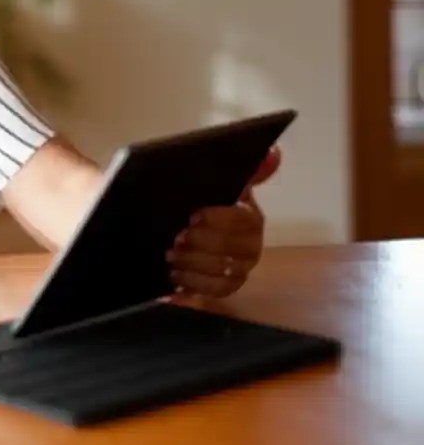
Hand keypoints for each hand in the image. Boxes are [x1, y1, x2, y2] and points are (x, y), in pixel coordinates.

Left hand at [167, 146, 281, 297]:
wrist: (183, 228)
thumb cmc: (203, 205)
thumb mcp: (219, 185)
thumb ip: (246, 171)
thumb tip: (274, 153)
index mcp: (250, 217)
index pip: (242, 220)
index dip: (218, 218)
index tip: (193, 215)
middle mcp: (251, 245)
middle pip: (231, 249)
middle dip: (201, 243)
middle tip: (176, 238)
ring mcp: (240, 268)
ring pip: (223, 272)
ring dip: (194, 263)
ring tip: (171, 255)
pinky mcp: (225, 287)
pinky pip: (215, 291)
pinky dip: (193, 284)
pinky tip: (174, 275)